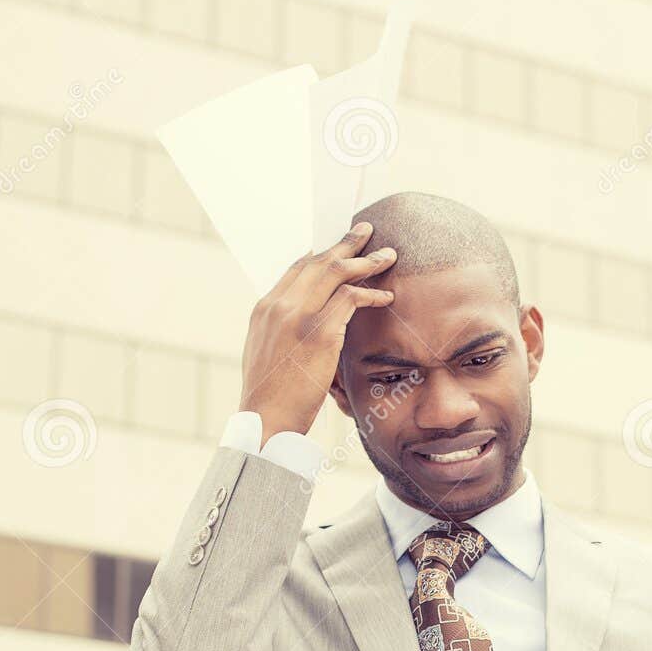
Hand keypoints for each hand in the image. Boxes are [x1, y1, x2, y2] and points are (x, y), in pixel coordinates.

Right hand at [240, 222, 396, 440]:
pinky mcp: (319, 332)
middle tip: (366, 231)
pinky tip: (386, 297)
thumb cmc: (270, 397)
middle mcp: (279, 305)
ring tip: (387, 256)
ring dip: (365, 262)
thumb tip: (302, 328)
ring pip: (336, 272)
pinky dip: (371, 294)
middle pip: (318, 261)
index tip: (340, 246)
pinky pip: (351, 299)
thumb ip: (282, 332)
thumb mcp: (267, 355)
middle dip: (346, 244)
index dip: (321, 253)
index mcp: (265, 308)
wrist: (264, 419)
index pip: (296, 268)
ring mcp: (298, 316)